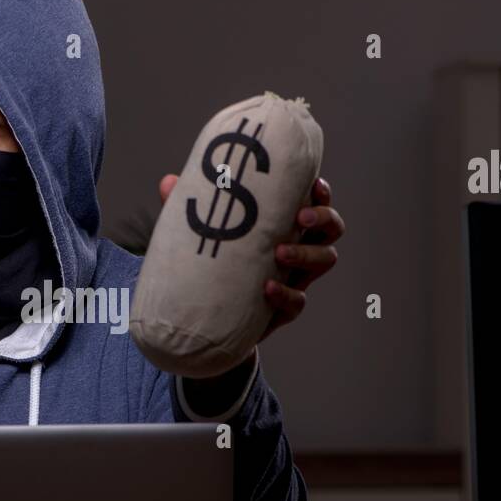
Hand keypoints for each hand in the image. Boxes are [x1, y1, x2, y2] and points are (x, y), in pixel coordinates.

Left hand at [159, 173, 343, 341]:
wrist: (208, 319)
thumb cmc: (212, 264)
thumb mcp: (202, 234)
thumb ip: (187, 209)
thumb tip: (169, 182)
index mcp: (283, 226)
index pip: (314, 203)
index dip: (321, 193)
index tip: (314, 183)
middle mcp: (298, 249)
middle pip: (331, 229)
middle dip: (323, 218)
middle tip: (301, 217)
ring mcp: (295, 279)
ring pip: (325, 261)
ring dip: (307, 254)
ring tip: (280, 253)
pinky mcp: (284, 308)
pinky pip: (298, 302)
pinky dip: (286, 295)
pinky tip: (268, 289)